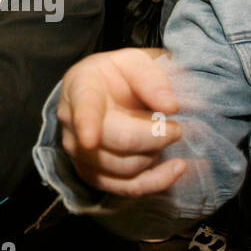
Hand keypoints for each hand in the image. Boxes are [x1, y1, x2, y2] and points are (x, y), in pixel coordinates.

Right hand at [57, 48, 185, 197]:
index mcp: (81, 89)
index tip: (90, 139)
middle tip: (177, 127)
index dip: (86, 125)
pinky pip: (128, 188)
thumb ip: (152, 79)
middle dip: (154, 136)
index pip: (83, 109)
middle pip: (116, 141)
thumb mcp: (135, 61)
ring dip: (155, 154)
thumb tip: (170, 106)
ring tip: (169, 136)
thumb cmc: (118, 75)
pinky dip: (157, 181)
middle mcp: (73, 126)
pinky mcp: (96, 176)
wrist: (102, 93)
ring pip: (125, 167)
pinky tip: (177, 168)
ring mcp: (81, 155)